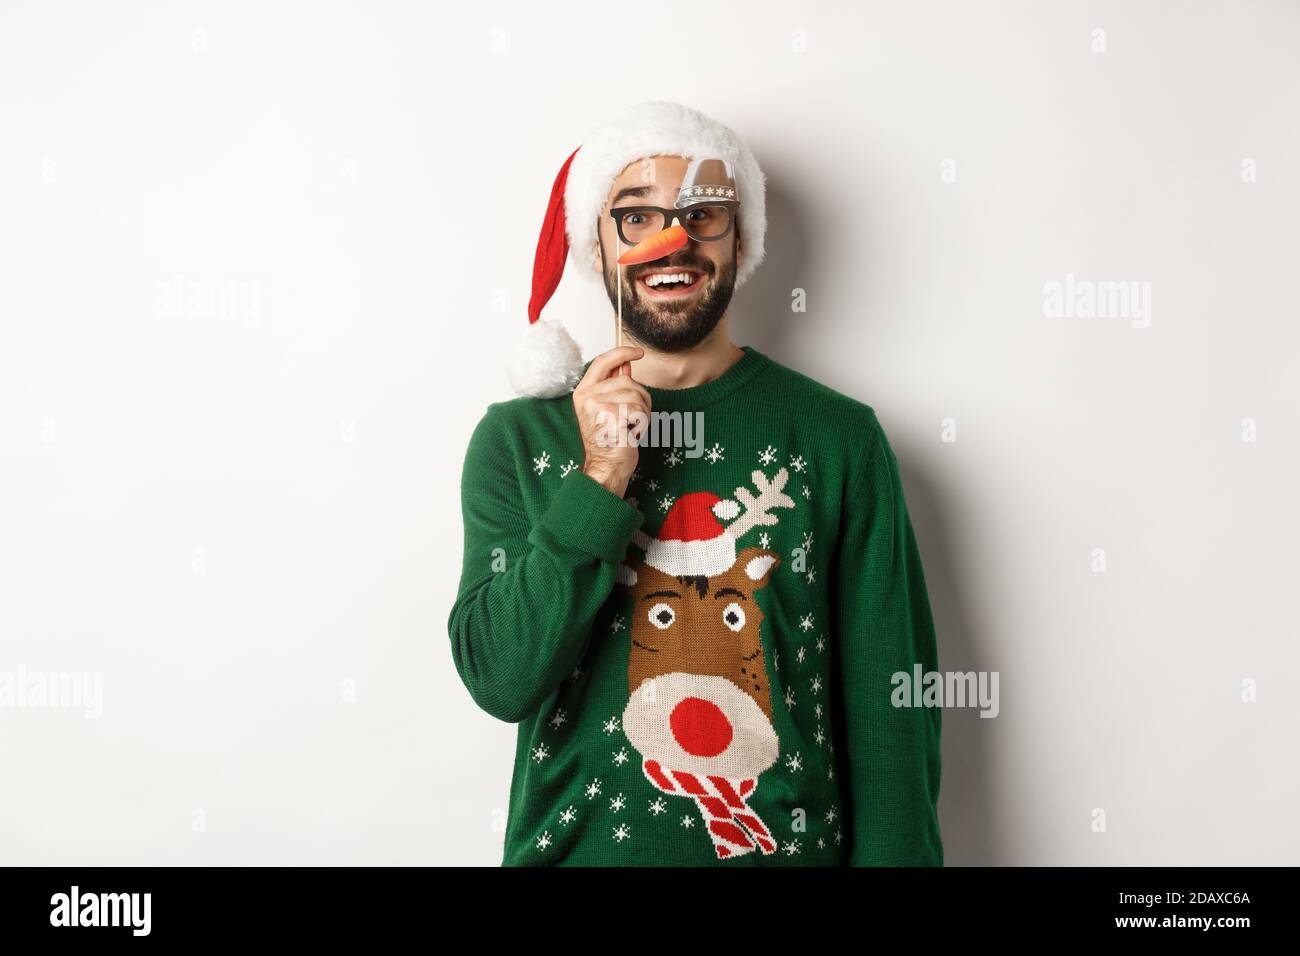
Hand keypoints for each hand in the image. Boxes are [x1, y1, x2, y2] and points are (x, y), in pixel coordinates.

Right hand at [571, 346, 650, 497]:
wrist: (607, 468)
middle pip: (627, 381)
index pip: (603, 361)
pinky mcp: (610, 414)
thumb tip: (626, 364)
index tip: (638, 352)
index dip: (622, 352)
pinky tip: (631, 434)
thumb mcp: (611, 409)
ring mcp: (597, 404)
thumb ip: (616, 385)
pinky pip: (640, 409)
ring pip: (637, 395)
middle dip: (640, 399)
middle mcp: (586, 395)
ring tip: (629, 428)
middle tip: (632, 420)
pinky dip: (642, 424)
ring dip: (642, 413)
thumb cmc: (610, 442)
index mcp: (583, 392)